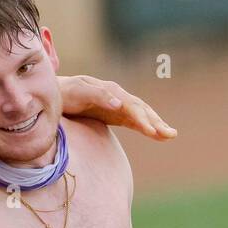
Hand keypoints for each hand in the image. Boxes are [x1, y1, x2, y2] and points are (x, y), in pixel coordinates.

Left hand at [58, 74, 176, 140]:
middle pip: (141, 109)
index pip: (130, 105)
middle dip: (155, 122)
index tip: (149, 130)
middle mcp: (118, 96)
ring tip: (171, 136)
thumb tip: (119, 104)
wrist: (57, 94)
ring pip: (142, 115)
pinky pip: (136, 122)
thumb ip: (98, 96)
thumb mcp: (78, 92)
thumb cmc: (66, 93)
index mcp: (110, 90)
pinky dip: (148, 128)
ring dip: (156, 125)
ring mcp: (119, 106)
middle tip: (169, 134)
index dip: (140, 117)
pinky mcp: (117, 115)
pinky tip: (160, 136)